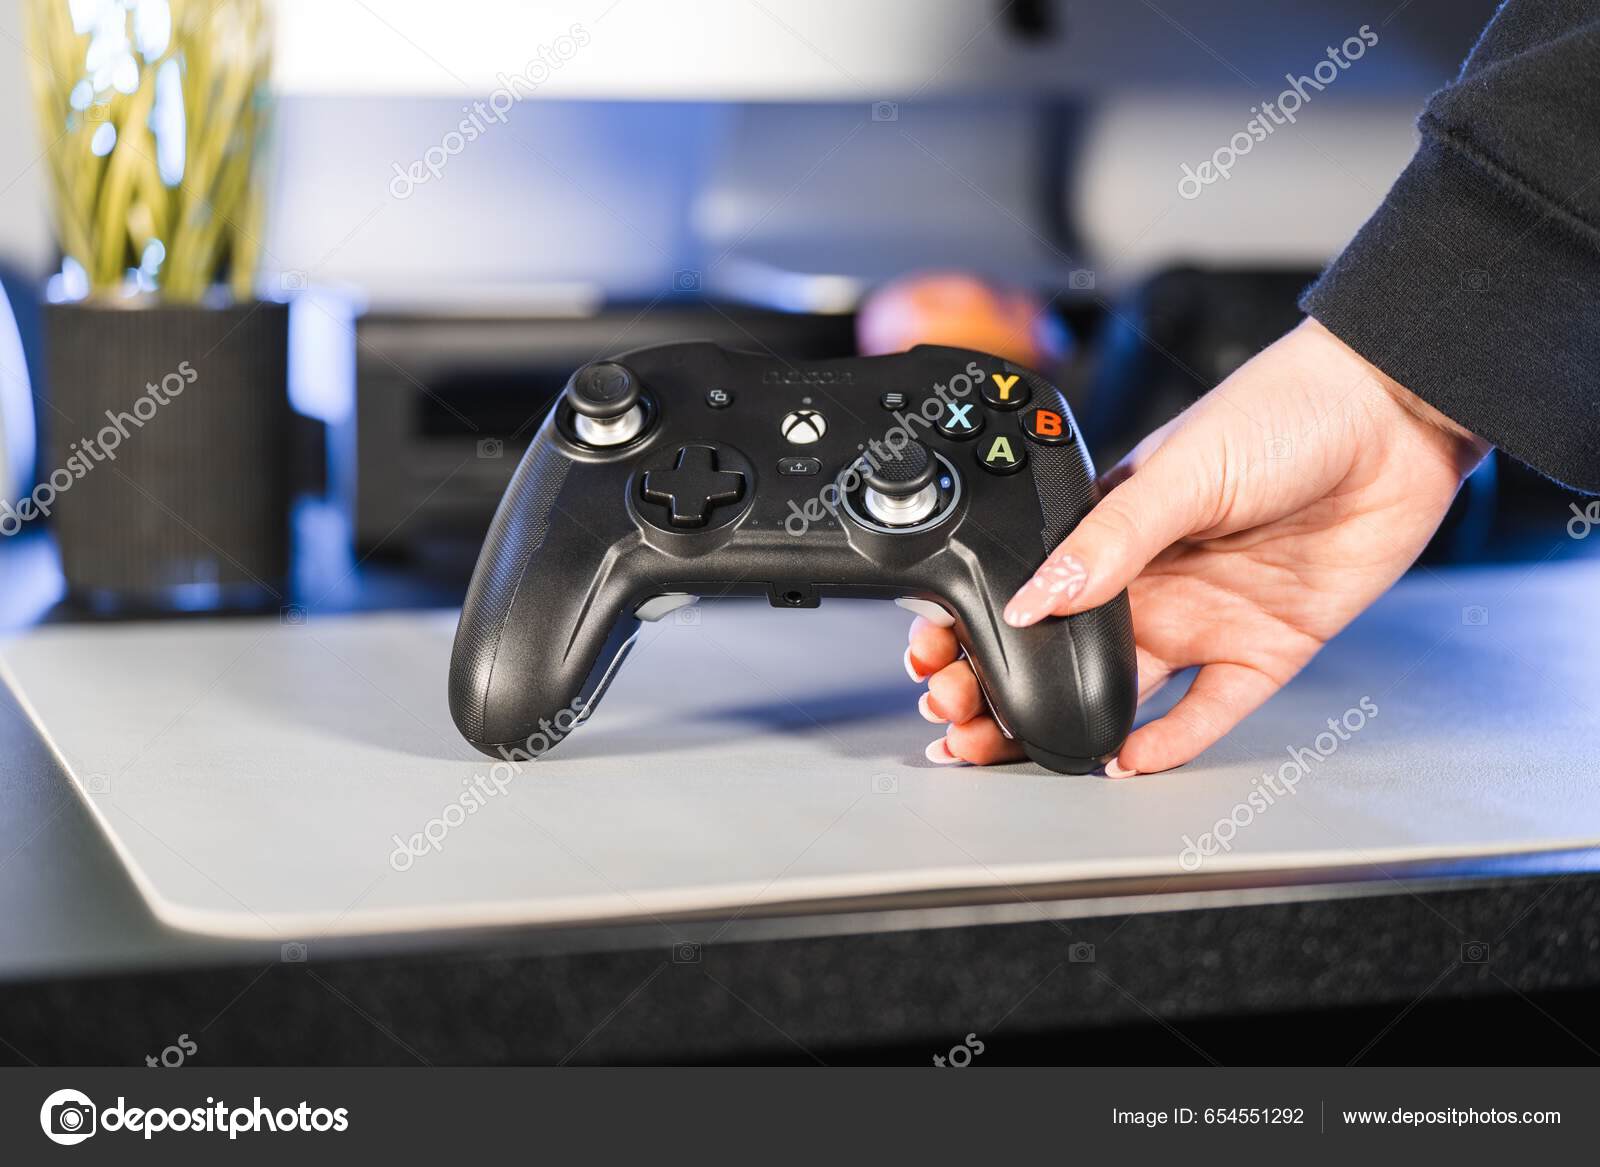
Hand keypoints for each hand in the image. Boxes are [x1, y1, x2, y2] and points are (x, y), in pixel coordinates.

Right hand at [908, 317, 1490, 773]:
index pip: (1032, 591)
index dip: (982, 626)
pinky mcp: (1264, 649)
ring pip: (1118, 690)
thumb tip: (1031, 598)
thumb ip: (1107, 541)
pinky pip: (1207, 711)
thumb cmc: (1285, 411)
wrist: (1396, 415)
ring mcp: (1205, 618)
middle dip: (1002, 689)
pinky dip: (1167, 742)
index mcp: (1114, 529)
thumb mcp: (1182, 469)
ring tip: (1012, 751)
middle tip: (956, 720)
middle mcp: (1152, 580)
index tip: (934, 656)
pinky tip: (1123, 760)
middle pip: (1062, 653)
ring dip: (1066, 722)